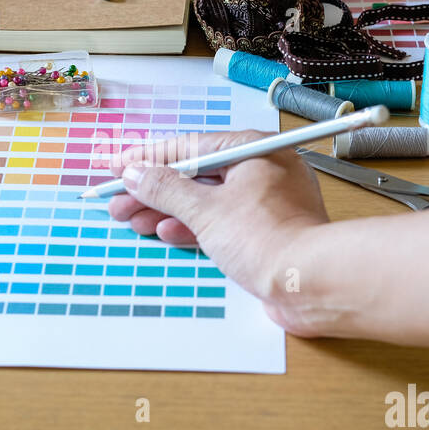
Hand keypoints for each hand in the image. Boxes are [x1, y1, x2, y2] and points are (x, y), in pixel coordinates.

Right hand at [106, 131, 328, 305]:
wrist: (310, 282)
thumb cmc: (267, 238)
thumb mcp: (206, 210)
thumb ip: (166, 189)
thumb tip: (136, 173)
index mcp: (254, 150)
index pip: (191, 146)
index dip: (149, 157)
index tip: (119, 165)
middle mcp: (263, 170)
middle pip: (196, 175)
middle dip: (154, 190)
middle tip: (118, 200)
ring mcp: (266, 203)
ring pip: (207, 201)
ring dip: (167, 210)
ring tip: (131, 220)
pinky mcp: (266, 233)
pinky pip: (221, 222)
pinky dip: (192, 227)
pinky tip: (166, 232)